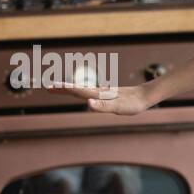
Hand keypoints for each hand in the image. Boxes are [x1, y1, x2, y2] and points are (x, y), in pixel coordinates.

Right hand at [45, 79, 160, 115]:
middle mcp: (99, 91)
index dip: (64, 89)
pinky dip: (81, 91)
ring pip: (83, 89)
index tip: (50, 86)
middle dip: (62, 88)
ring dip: (70, 88)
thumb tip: (87, 104)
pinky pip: (90, 92)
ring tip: (60, 88)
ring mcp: (103, 92)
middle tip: (47, 87)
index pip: (78, 91)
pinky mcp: (108, 94)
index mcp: (99, 94)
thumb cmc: (133, 104)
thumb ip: (103, 106)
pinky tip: (81, 92)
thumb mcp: (118, 107)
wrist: (145, 96)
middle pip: (77, 89)